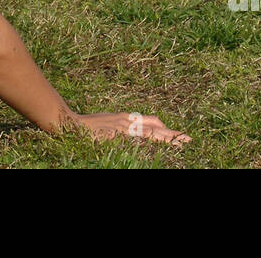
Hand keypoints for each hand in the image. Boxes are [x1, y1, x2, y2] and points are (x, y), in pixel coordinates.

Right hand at [75, 112, 189, 144]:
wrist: (72, 124)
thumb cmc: (89, 125)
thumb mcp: (109, 123)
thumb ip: (122, 126)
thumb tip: (135, 131)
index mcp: (126, 119)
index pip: (151, 122)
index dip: (165, 129)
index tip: (179, 135)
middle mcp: (126, 122)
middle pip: (154, 128)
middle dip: (171, 134)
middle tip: (188, 139)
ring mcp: (121, 129)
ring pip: (147, 133)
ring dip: (164, 137)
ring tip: (179, 142)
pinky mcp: (114, 135)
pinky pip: (133, 138)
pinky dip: (145, 138)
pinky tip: (154, 139)